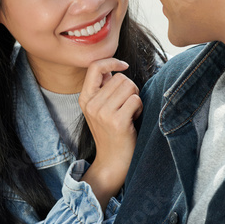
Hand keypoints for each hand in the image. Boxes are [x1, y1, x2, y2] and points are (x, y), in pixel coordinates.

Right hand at [79, 58, 141, 207]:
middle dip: (130, 88)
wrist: (112, 162)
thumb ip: (104, 89)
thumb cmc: (112, 133)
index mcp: (85, 98)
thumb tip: (114, 68)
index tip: (123, 66)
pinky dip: (139, 108)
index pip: (95, 67)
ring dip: (135, 98)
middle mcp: (91, 104)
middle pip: (120, 77)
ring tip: (130, 113)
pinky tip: (134, 119)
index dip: (111, 61)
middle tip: (128, 105)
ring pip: (129, 86)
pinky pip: (135, 99)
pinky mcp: (117, 121)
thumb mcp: (100, 109)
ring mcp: (103, 113)